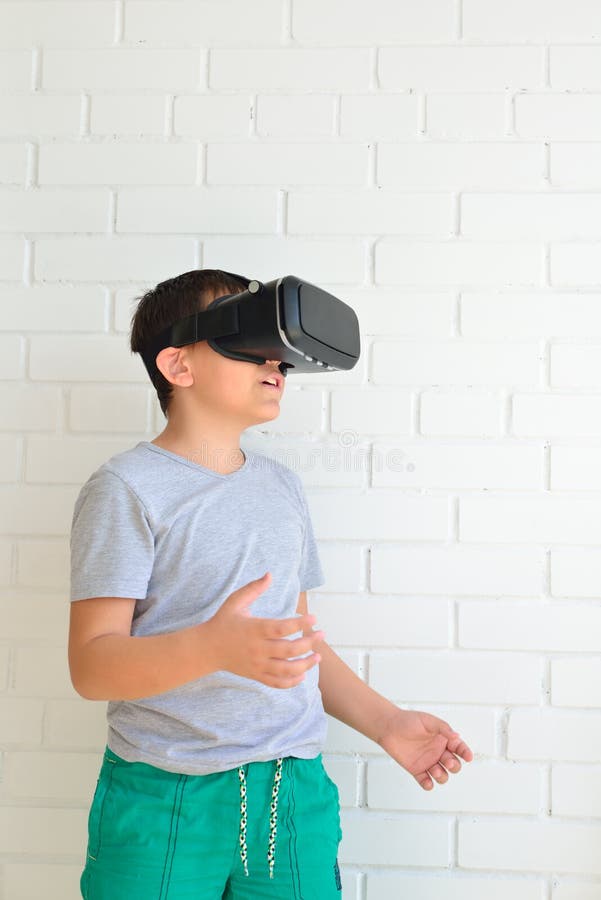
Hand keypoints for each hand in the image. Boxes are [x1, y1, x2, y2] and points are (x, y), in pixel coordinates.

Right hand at [204, 572, 325, 688]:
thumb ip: (253, 588)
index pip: (281, 628)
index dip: (299, 623)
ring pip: (286, 669)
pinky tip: (303, 674)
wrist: (206, 649)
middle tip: (321, 635)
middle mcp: (257, 649)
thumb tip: (270, 575)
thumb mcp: (235, 602)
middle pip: (288, 650)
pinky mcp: (256, 675)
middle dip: (309, 643)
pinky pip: (277, 683)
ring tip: (318, 656)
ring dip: (306, 664)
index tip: (314, 618)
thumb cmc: (223, 621)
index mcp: (254, 629)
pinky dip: (292, 682)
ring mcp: (257, 664)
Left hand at [379, 708, 473, 790]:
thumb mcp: (428, 721)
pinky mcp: (416, 770)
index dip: (465, 752)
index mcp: (443, 739)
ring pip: (442, 775)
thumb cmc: (408, 720)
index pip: (459, 748)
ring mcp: (428, 762)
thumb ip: (443, 729)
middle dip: (454, 766)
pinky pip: (426, 782)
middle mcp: (438, 752)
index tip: (468, 756)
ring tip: (434, 770)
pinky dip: (428, 785)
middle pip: (454, 765)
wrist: (388, 727)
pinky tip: (427, 782)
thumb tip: (457, 736)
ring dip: (442, 776)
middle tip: (448, 762)